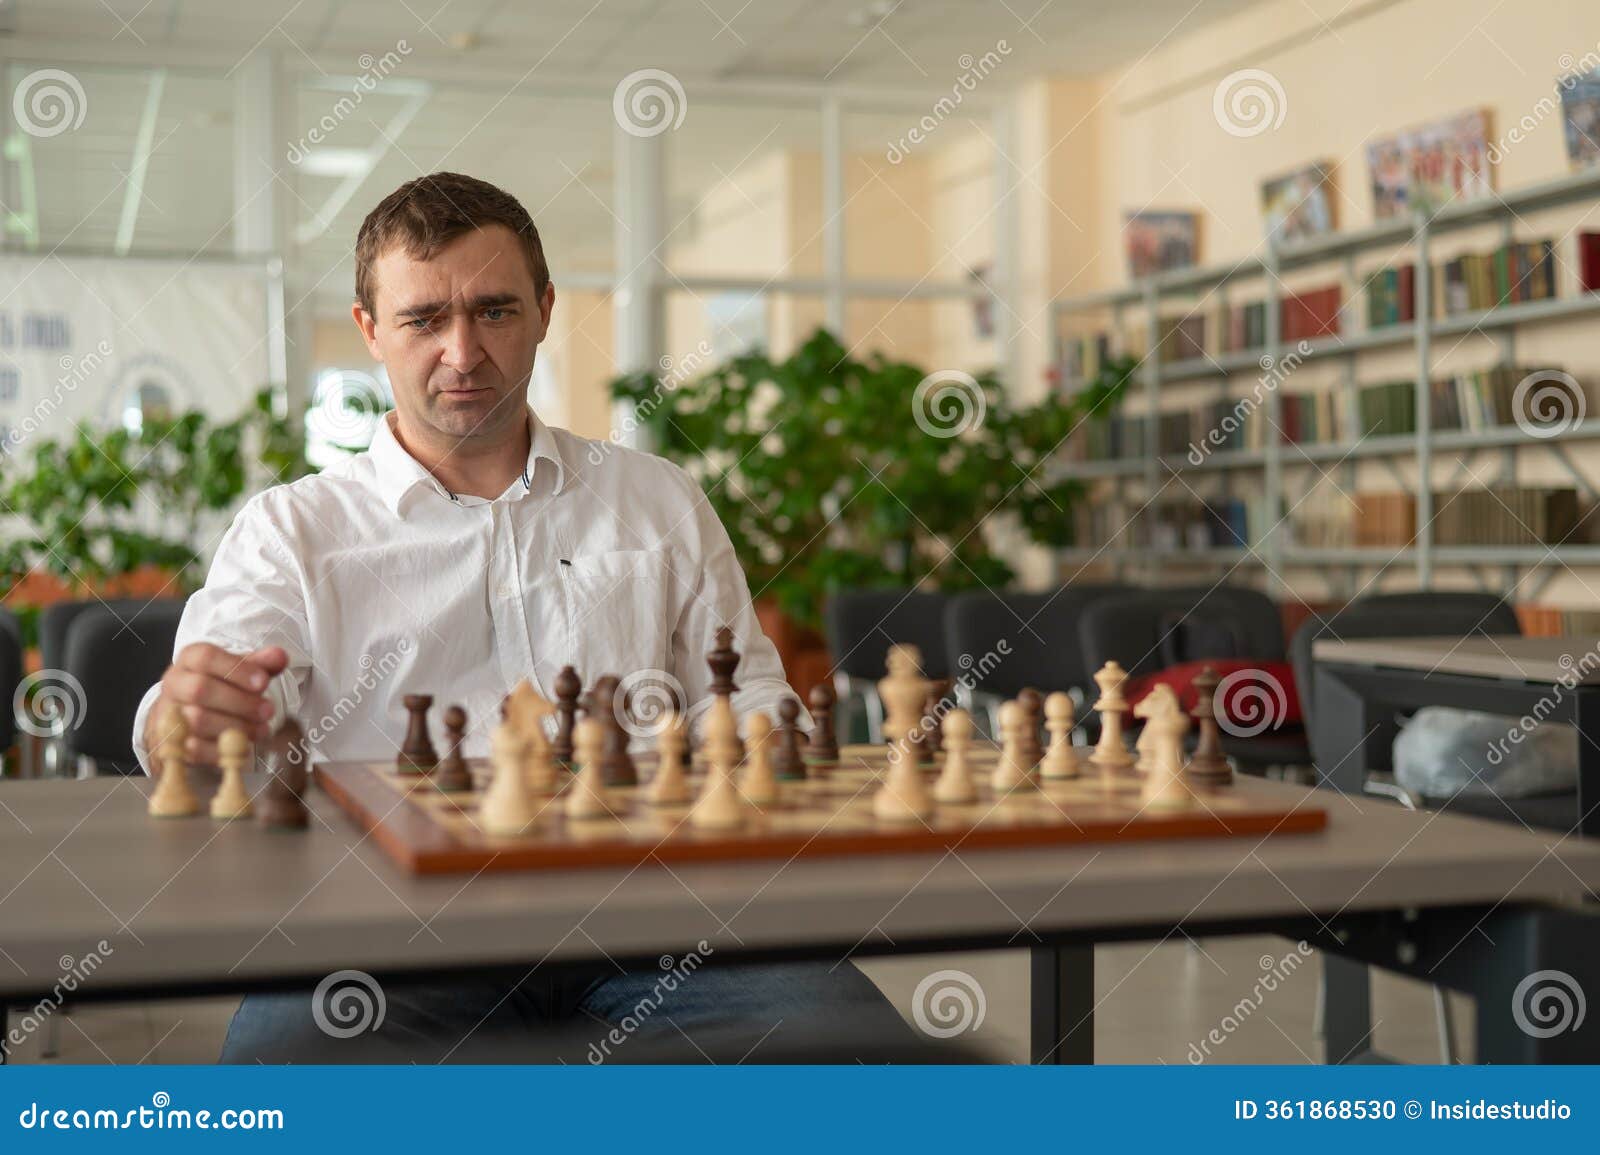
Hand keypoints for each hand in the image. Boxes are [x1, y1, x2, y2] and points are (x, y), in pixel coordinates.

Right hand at [147, 643, 289, 766]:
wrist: (187, 711)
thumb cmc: (220, 684)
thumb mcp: (240, 669)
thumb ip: (260, 663)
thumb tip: (280, 656)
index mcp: (189, 658)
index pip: (206, 657)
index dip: (237, 669)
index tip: (264, 682)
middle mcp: (174, 683)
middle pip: (200, 689)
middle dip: (239, 701)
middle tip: (268, 710)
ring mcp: (169, 712)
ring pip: (197, 720)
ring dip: (235, 726)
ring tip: (262, 729)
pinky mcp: (171, 741)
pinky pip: (193, 747)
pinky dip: (222, 749)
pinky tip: (244, 746)